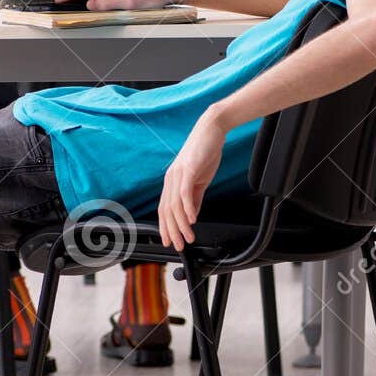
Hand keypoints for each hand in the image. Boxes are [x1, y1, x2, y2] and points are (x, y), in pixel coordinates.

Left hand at [158, 112, 226, 250]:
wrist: (211, 130)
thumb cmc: (205, 151)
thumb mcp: (199, 178)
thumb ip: (195, 196)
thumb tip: (193, 213)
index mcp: (172, 181)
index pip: (164, 209)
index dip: (165, 227)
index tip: (169, 241)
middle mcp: (171, 179)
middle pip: (167, 210)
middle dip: (172, 231)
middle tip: (178, 245)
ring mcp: (178, 174)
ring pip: (175, 205)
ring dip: (182, 224)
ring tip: (188, 237)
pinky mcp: (189, 170)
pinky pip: (186, 193)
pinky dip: (189, 208)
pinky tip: (193, 219)